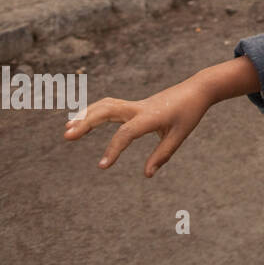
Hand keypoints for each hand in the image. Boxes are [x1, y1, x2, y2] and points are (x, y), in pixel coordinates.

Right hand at [64, 78, 212, 176]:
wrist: (197, 89)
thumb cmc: (190, 113)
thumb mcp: (180, 135)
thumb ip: (163, 154)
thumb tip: (147, 174)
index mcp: (151, 116)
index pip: (126, 133)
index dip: (114, 149)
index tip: (102, 166)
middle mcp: (139, 108)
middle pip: (107, 111)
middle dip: (86, 122)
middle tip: (67, 135)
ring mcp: (135, 105)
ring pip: (105, 105)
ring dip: (86, 115)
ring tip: (67, 128)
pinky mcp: (134, 105)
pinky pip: (110, 106)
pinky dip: (94, 111)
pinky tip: (82, 120)